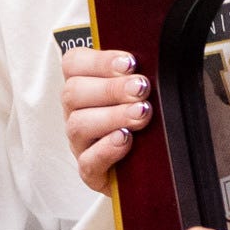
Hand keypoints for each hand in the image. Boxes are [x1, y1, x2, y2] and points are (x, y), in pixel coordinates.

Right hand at [61, 44, 151, 191]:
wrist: (155, 163)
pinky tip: (126, 140)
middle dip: (111, 88)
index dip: (99, 61)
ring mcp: (81, 143)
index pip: (74, 63)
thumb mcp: (144, 91)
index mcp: (85, 84)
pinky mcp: (90, 171)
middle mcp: (77, 112)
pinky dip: (106, 149)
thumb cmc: (146, 119)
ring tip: (141, 114)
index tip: (130, 63)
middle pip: (74, 92)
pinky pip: (88, 162)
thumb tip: (155, 58)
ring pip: (78, 125)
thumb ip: (141, 73)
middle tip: (141, 88)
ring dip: (112, 116)